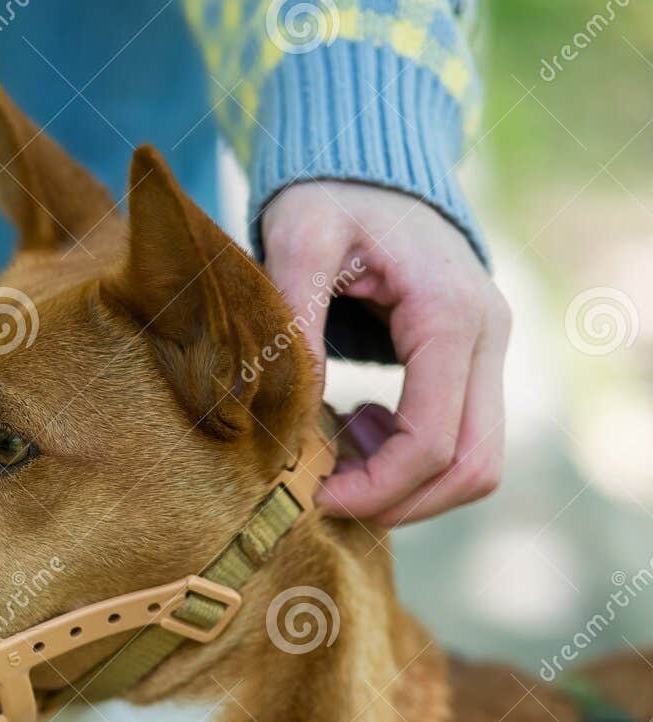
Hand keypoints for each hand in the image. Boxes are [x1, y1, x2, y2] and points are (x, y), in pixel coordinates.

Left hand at [262, 182, 510, 526]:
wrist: (368, 166)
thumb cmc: (329, 197)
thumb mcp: (299, 238)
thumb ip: (295, 313)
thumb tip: (286, 402)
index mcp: (449, 314)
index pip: (432, 439)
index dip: (378, 487)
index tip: (317, 498)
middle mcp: (487, 337)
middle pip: (473, 466)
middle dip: (400, 501)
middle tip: (326, 499)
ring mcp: (489, 349)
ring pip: (477, 460)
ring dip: (409, 483)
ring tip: (338, 450)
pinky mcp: (473, 358)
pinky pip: (461, 435)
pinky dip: (411, 456)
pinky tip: (355, 426)